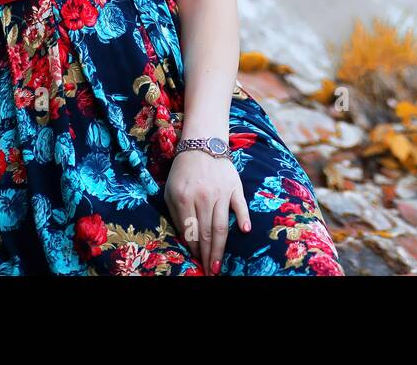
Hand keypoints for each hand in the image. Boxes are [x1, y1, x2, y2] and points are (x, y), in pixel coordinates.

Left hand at [164, 149, 250, 275]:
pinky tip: (245, 231)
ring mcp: (221, 192)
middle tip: (209, 272)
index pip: (190, 231)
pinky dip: (243, 218)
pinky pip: (240, 205)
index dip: (193, 249)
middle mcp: (203, 196)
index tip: (196, 261)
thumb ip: (176, 215)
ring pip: (221, 225)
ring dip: (220, 247)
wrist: (202, 144)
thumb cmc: (183, 171)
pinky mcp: (234, 187)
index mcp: (184, 198)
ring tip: (218, 264)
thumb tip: (187, 240)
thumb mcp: (171, 191)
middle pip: (206, 233)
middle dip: (207, 256)